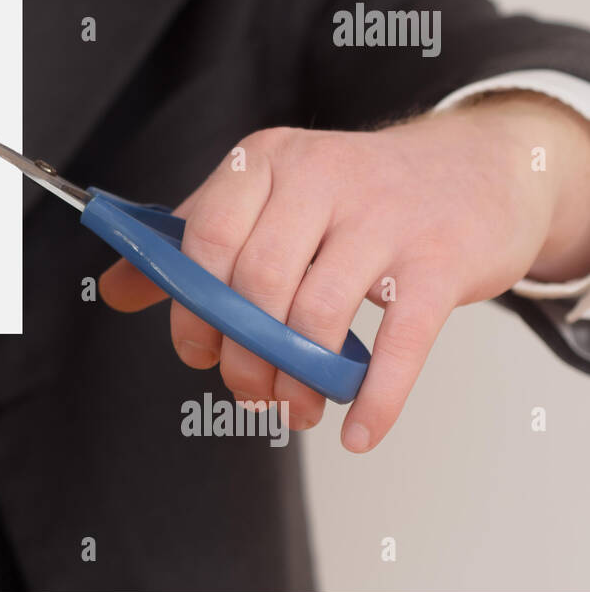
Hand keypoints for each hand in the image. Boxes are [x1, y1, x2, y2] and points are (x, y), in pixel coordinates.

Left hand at [99, 93, 589, 451]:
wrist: (477, 166)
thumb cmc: (356, 193)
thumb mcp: (267, 195)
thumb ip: (190, 242)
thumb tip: (114, 289)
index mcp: (266, 161)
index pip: (206, 239)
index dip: (191, 308)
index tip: (197, 350)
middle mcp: (321, 177)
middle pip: (257, 283)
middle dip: (243, 354)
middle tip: (248, 389)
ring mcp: (385, 217)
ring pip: (318, 315)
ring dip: (298, 380)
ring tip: (295, 405)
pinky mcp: (442, 260)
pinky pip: (399, 342)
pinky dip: (374, 397)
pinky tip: (357, 430)